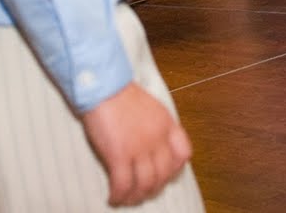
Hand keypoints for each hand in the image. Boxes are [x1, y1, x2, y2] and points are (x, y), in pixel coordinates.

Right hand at [81, 82, 192, 206]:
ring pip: (145, 184)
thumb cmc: (120, 93)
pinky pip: (123, 184)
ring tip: (127, 199)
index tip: (165, 175)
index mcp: (166, 124)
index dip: (175, 169)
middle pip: (163, 174)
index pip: (183, 153)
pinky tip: (113, 197)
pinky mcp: (119, 155)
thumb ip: (155, 126)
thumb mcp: (150, 107)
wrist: (102, 86)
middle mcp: (157, 138)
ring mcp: (139, 148)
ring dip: (136, 196)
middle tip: (143, 192)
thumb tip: (151, 145)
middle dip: (154, 188)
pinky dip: (119, 195)